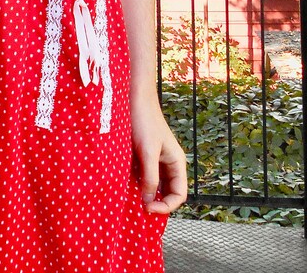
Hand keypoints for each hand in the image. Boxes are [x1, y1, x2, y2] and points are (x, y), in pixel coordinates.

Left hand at [130, 89, 187, 214]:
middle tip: (139, 208)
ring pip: (155, 184)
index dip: (166, 206)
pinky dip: (138, 182)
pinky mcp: (144, 154)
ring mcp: (156, 159)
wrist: (133, 97)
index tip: (148, 208)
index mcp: (177, 162)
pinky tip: (127, 184)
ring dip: (146, 193)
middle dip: (156, 202)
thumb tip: (148, 202)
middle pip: (168, 192)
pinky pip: (144, 174)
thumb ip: (150, 177)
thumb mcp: (147, 151)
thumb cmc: (143, 121)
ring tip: (132, 198)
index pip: (179, 194)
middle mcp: (169, 163)